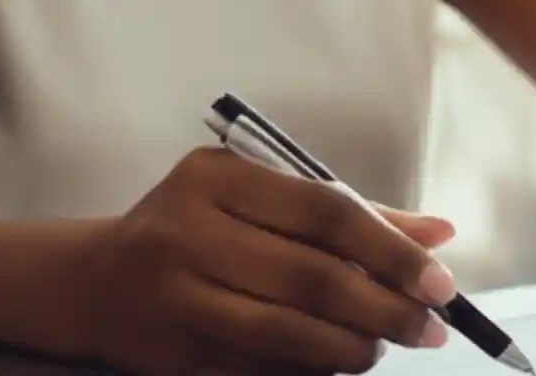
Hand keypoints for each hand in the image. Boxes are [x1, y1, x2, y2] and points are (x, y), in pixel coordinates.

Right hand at [68, 147, 457, 374]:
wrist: (93, 281)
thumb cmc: (201, 223)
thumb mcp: (263, 194)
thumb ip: (354, 211)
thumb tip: (442, 234)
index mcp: (218, 178)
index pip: (326, 211)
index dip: (392, 249)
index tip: (440, 281)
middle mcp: (189, 234)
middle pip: (313, 279)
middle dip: (386, 309)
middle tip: (432, 327)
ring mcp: (175, 299)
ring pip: (289, 335)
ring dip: (353, 347)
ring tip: (384, 345)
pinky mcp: (171, 356)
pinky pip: (261, 369)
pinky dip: (311, 370)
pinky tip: (337, 362)